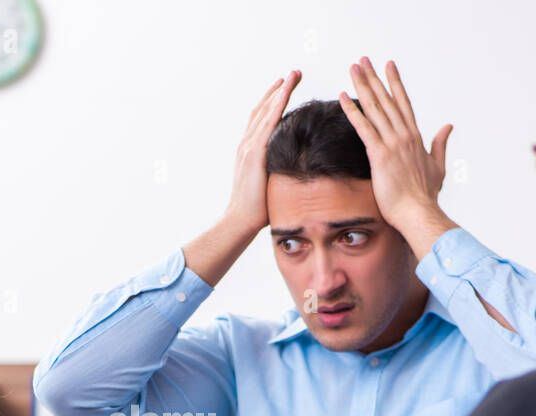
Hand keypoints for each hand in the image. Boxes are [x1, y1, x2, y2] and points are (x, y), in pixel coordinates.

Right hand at [226, 70, 301, 233]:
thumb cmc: (257, 211)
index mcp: (250, 151)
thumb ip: (278, 172)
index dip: (273, 101)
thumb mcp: (270, 185)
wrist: (239, 222)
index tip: (285, 87)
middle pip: (263, 109)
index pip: (262, 119)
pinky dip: (275, 105)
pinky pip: (266, 124)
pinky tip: (285, 93)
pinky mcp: (253, 154)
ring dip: (280, 91)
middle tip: (294, 73)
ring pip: (265, 111)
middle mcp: (246, 144)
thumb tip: (297, 172)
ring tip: (293, 75)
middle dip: (279, 89)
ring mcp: (248, 148)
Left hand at [338, 58, 453, 246]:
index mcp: (416, 137)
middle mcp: (404, 135)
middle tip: (363, 60)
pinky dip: (353, 111)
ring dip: (362, 86)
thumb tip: (448, 126)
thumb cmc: (426, 196)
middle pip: (387, 100)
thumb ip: (440, 144)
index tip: (389, 66)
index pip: (403, 103)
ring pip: (375, 108)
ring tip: (353, 68)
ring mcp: (393, 144)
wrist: (418, 213)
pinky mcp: (380, 155)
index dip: (395, 83)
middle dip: (374, 78)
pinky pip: (364, 128)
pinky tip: (343, 97)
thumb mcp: (438, 166)